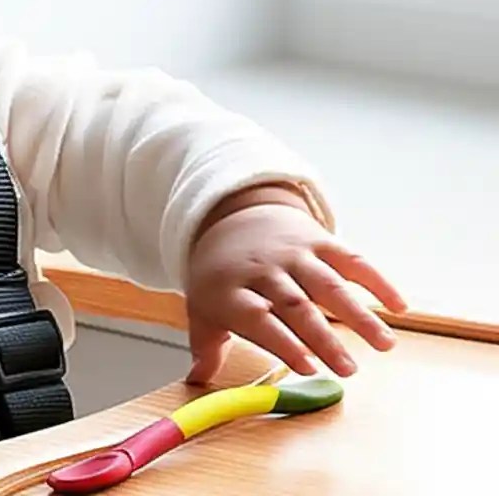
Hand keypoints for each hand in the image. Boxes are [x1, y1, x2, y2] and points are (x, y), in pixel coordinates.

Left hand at [184, 203, 407, 383]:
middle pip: (296, 305)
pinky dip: (377, 282)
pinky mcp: (320, 242)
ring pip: (328, 285)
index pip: (257, 317)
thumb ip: (206, 346)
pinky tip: (398, 307)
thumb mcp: (203, 306)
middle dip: (324, 338)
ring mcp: (294, 254)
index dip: (282, 342)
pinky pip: (351, 260)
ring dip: (359, 315)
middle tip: (348, 370)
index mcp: (231, 290)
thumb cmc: (221, 274)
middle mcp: (264, 270)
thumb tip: (196, 381)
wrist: (233, 214)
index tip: (307, 368)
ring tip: (384, 344)